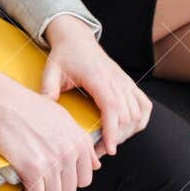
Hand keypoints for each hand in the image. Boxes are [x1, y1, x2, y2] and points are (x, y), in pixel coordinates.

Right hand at [0, 62, 101, 190]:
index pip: (85, 178)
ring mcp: (52, 161)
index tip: (59, 176)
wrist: (3, 103)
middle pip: (69, 190)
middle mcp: (69, 152)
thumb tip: (95, 164)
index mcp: (79, 141)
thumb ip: (81, 142)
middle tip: (42, 178)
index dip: (70, 180)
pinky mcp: (32, 168)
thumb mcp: (63, 119)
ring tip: (34, 182)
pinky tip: (25, 183)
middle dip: (55, 187)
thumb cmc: (28, 107)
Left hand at [41, 15, 151, 154]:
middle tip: (98, 151)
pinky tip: (129, 130)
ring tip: (110, 142)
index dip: (112, 130)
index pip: (112, 107)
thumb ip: (47, 89)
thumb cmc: (64, 56)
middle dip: (116, 137)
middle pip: (127, 115)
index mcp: (98, 77)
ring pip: (138, 113)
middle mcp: (116, 79)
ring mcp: (125, 81)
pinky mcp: (129, 84)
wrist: (77, 39)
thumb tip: (44, 109)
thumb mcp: (51, 71)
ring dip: (127, 132)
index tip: (108, 149)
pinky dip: (141, 120)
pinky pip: (144, 105)